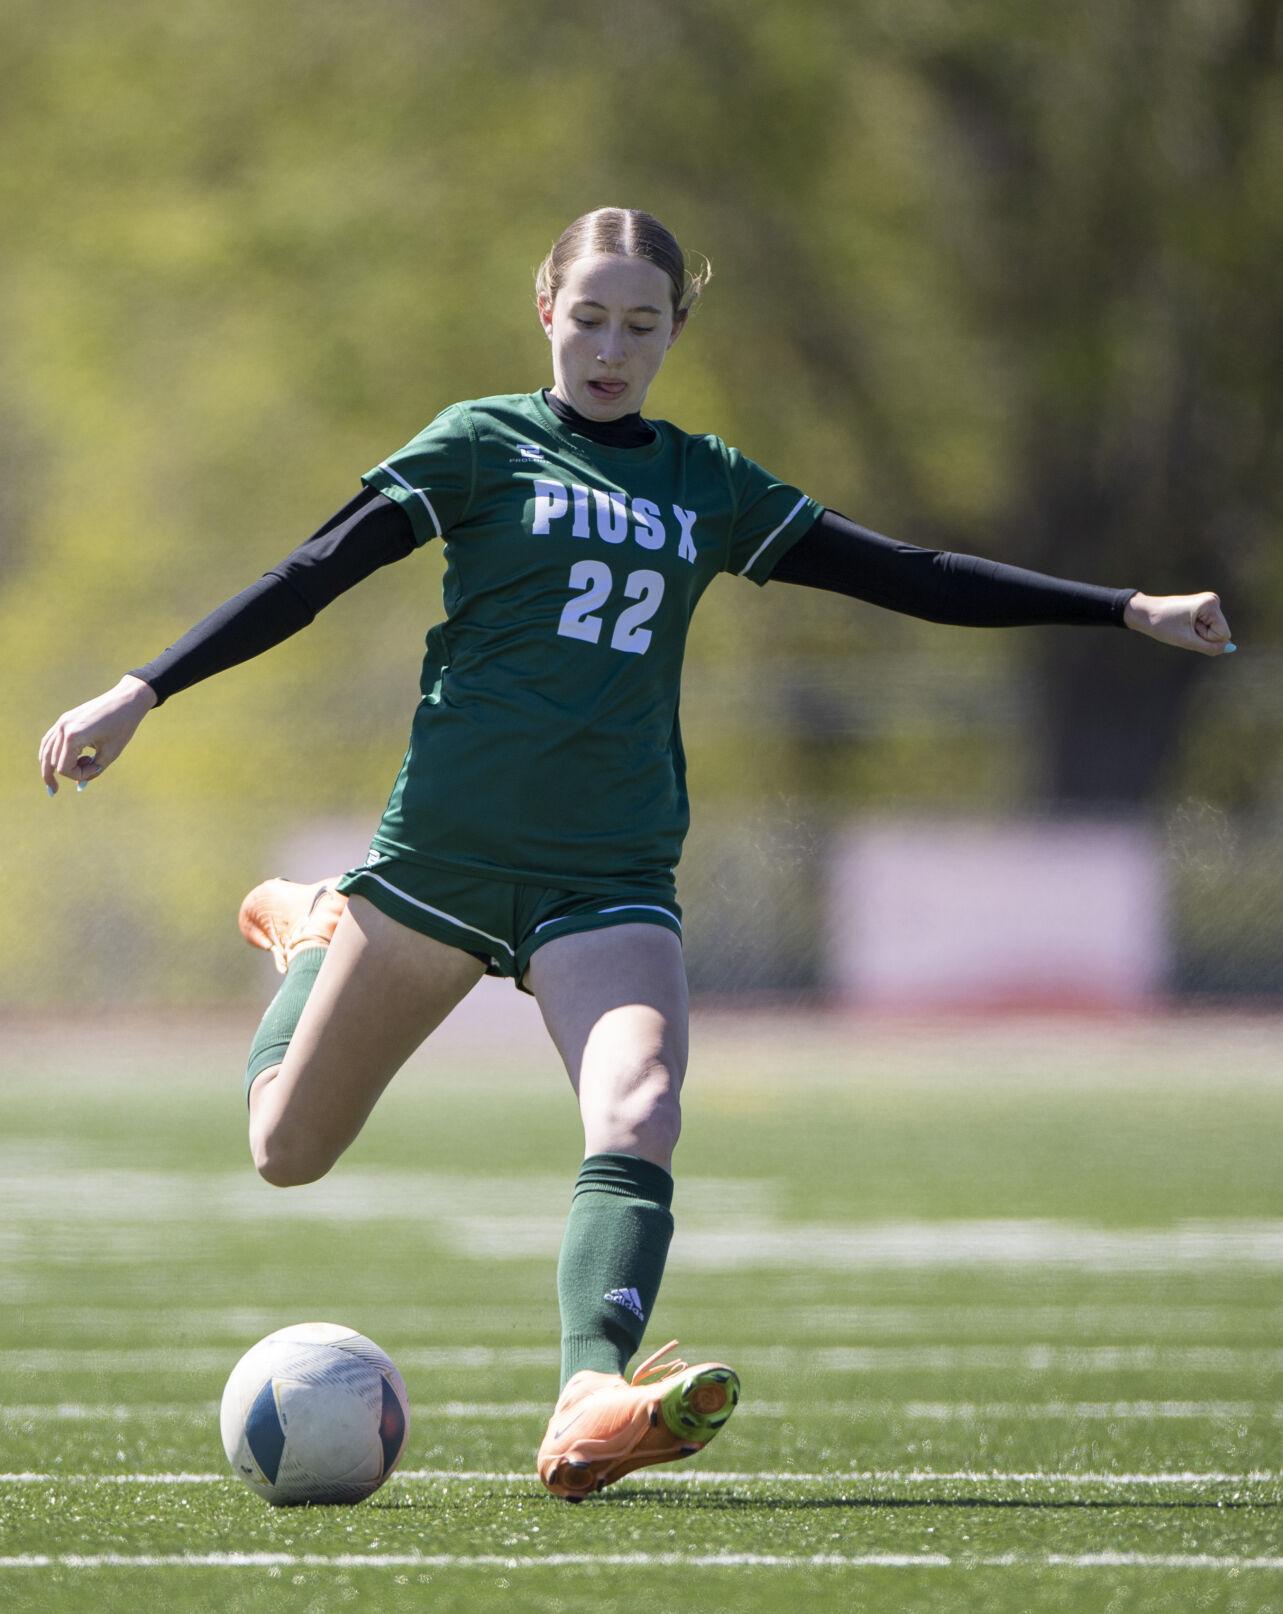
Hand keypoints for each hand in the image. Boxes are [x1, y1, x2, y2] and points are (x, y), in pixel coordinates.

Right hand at [39, 675, 157, 793]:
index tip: (97, 767)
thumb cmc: (123, 727)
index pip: (64, 767)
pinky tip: (55, 763)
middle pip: (52, 761)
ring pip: (46, 750)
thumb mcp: (110, 753)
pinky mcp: (65, 719)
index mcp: (73, 736)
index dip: (79, 775)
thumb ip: (94, 770)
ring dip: (49, 767)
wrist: (126, 700)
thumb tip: (80, 786)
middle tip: (59, 789)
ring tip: (51, 783)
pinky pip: (50, 740)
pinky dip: (51, 753)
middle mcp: (63, 728)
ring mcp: (61, 722)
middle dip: (62, 774)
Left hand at [1123, 592, 1234, 656]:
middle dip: (1202, 636)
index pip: (1223, 635)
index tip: (1188, 629)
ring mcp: (1209, 603)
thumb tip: (1232, 648)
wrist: (1144, 612)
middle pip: (1220, 632)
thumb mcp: (1188, 641)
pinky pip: (1208, 628)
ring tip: (1182, 625)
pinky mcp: (1204, 607)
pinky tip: (1184, 623)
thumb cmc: (1162, 625)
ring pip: (1214, 631)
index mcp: (1210, 604)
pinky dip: (1196, 630)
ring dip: (1198, 634)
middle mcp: (1213, 600)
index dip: (1206, 639)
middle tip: (1183, 628)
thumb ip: (1211, 647)